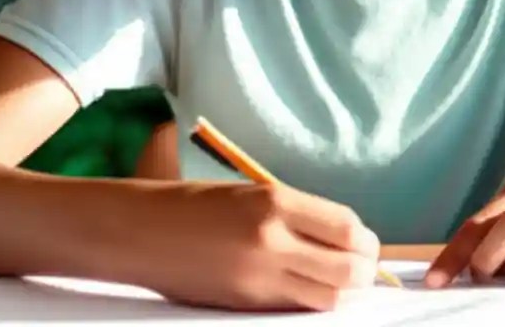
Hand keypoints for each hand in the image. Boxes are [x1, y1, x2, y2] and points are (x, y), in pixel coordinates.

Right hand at [134, 182, 379, 311]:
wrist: (138, 232)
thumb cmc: (196, 206)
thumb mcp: (254, 194)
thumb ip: (299, 216)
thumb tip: (346, 239)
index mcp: (275, 202)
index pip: (347, 228)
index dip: (365, 240)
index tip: (364, 242)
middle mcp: (272, 241)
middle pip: (348, 269)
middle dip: (364, 269)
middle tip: (361, 265)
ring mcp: (258, 278)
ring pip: (328, 298)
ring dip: (341, 291)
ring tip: (337, 280)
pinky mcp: (245, 305)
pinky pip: (296, 309)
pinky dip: (312, 302)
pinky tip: (308, 290)